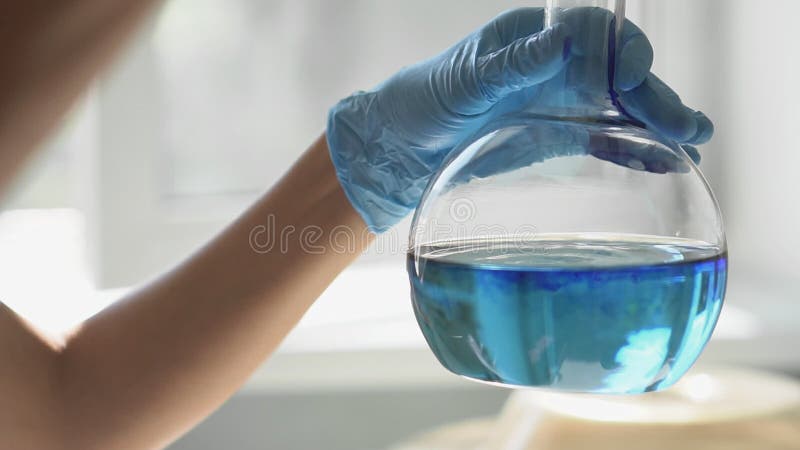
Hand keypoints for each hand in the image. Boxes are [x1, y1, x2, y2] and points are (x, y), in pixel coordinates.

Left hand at [326, 7, 712, 232]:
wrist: (406, 143)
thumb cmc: (427, 97)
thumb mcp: (465, 81)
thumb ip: (512, 64)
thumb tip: (562, 41)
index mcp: (535, 36)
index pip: (594, 32)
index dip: (621, 50)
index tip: (634, 77)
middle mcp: (556, 65)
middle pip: (618, 72)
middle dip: (654, 95)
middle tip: (686, 125)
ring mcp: (561, 101)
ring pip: (620, 106)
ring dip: (657, 122)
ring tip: (695, 141)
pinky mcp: (558, 135)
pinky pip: (602, 139)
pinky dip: (631, 150)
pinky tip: (663, 163)